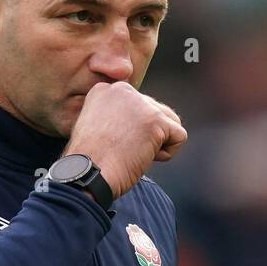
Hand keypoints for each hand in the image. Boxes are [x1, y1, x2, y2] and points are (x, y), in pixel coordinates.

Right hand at [64, 81, 187, 198]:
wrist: (87, 175)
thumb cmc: (89, 164)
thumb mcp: (96, 129)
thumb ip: (116, 118)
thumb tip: (140, 124)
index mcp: (104, 90)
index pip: (137, 107)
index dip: (130, 133)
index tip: (110, 146)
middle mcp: (122, 89)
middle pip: (155, 112)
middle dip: (145, 138)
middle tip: (120, 152)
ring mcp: (140, 103)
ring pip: (170, 122)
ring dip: (157, 144)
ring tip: (132, 153)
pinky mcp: (155, 120)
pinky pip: (179, 137)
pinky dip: (166, 154)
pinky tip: (142, 158)